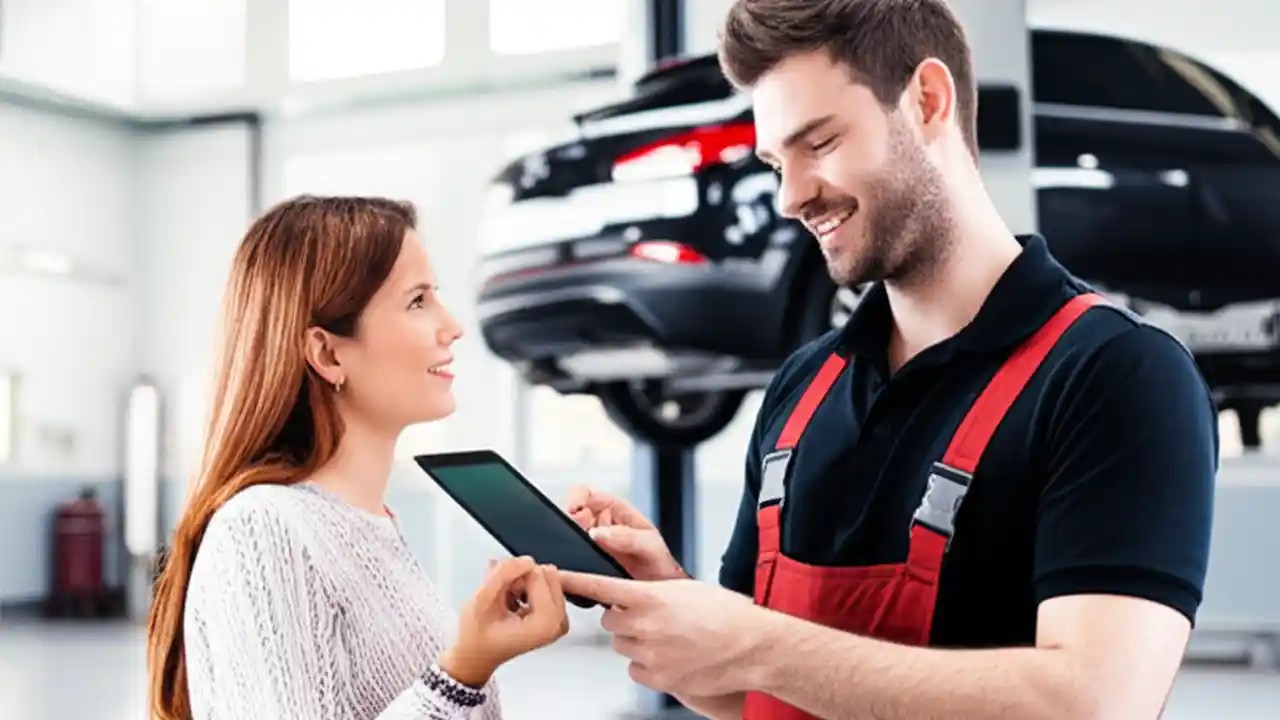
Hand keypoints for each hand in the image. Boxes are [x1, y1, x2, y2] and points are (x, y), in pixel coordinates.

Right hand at [440, 557, 569, 686]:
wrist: (476, 656)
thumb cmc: (477, 638)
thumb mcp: (480, 601)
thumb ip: (502, 575)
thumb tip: (525, 560)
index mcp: (545, 624)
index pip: (537, 574)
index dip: (513, 577)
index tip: (500, 595)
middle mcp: (558, 623)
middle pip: (546, 573)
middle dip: (521, 579)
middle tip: (504, 599)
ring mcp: (559, 620)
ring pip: (546, 577)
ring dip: (523, 583)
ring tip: (507, 603)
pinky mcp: (557, 616)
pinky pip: (547, 585)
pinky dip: (528, 588)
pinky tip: (514, 603)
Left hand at [557, 571, 765, 697]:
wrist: (752, 647)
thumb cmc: (727, 614)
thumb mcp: (686, 589)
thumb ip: (653, 592)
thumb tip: (633, 596)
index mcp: (651, 596)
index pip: (600, 586)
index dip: (575, 581)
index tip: (555, 576)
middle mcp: (645, 625)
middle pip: (610, 619)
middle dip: (624, 616)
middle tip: (650, 617)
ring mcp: (649, 654)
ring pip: (622, 645)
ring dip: (637, 640)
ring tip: (669, 637)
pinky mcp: (657, 678)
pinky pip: (635, 670)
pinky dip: (647, 664)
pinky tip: (671, 656)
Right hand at [564, 486, 685, 580]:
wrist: (659, 593)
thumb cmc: (658, 564)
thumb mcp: (650, 546)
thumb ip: (628, 537)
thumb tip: (599, 533)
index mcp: (614, 510)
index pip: (586, 493)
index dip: (576, 498)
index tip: (573, 511)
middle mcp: (597, 526)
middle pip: (570, 515)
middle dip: (569, 525)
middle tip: (577, 537)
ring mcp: (589, 547)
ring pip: (566, 539)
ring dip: (566, 546)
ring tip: (577, 556)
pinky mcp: (583, 568)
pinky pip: (568, 562)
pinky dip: (567, 567)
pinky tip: (576, 573)